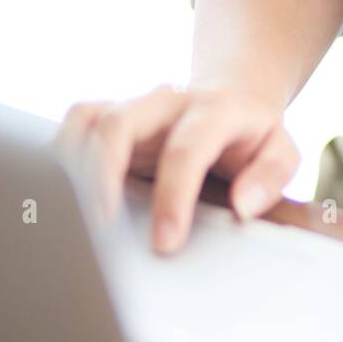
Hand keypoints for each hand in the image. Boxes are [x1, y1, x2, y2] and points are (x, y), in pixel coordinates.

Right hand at [55, 84, 297, 254]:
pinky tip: (61, 193)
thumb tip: (243, 205)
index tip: (165, 242)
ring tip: (71, 212)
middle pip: (119, 124)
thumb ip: (270, 177)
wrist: (232, 99)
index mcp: (215, 110)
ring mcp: (135, 107)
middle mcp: (167, 101)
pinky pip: (74, 125)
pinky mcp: (111, 117)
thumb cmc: (253, 137)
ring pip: (87, 120)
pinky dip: (60, 155)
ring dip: (72, 164)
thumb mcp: (282, 152)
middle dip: (102, 177)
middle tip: (102, 228)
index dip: (173, 196)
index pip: (187, 148)